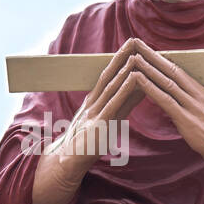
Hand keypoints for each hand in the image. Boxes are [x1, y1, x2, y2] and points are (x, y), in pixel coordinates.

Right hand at [48, 37, 145, 177]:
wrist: (66, 164)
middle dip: (121, 57)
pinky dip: (125, 89)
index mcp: (94, 102)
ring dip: (124, 68)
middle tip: (134, 39)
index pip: (109, 77)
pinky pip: (114, 103)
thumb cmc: (86, 145)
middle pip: (108, 75)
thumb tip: (138, 92)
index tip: (132, 46)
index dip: (120, 61)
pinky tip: (135, 77)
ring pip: (111, 85)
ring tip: (135, 52)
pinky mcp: (99, 124)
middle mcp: (93, 103)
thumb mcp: (106, 122)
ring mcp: (94, 112)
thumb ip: (121, 107)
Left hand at [124, 42, 203, 203]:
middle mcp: (196, 94)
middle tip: (135, 41)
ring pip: (165, 81)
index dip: (160, 58)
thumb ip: (191, 106)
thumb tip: (176, 102)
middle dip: (151, 55)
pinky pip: (165, 99)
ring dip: (147, 67)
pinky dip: (149, 87)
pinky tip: (137, 79)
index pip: (177, 70)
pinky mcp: (186, 119)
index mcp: (200, 92)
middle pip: (170, 69)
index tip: (146, 47)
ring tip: (132, 55)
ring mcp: (192, 105)